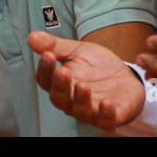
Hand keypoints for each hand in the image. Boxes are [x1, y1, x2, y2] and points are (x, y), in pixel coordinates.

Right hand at [28, 30, 145, 130]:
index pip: (46, 80)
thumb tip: (31, 36)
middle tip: (62, 71)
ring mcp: (91, 110)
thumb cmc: (97, 66)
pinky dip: (106, 114)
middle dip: (61, 86)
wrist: (126, 75)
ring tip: (82, 86)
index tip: (47, 55)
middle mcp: (73, 101)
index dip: (45, 69)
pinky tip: (106, 103)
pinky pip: (106, 120)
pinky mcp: (111, 117)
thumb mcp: (78, 51)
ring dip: (80, 99)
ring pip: (80, 111)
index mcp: (62, 84)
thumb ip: (56, 46)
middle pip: (60, 98)